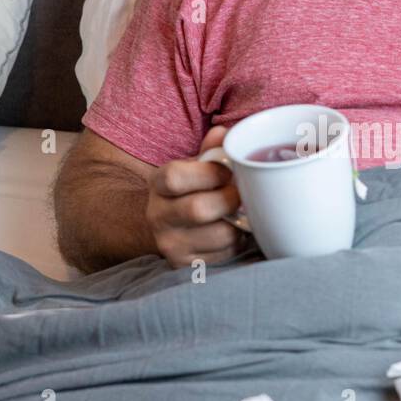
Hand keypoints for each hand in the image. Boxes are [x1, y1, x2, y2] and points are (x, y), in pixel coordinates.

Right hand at [145, 125, 245, 267]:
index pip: (176, 177)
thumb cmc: (190, 189)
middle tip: (242, 194)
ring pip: (219, 235)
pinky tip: (235, 230)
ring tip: (241, 212)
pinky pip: (225, 255)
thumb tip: (225, 134)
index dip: (209, 173)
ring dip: (240, 222)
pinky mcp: (186, 266)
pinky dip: (238, 242)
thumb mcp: (193, 166)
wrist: (166, 225)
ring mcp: (170, 244)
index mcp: (158, 184)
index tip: (227, 172)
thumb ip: (211, 150)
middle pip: (198, 209)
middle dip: (230, 199)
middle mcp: (157, 216)